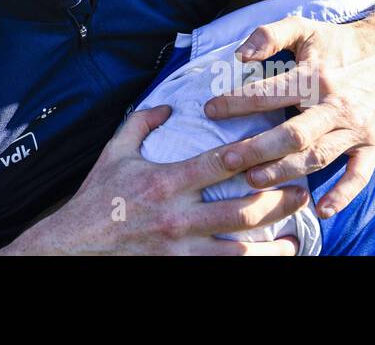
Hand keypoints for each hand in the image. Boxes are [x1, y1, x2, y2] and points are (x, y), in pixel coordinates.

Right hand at [2, 106, 305, 254]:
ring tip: (295, 235)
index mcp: (165, 181)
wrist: (73, 246)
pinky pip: (223, 270)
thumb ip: (140, 125)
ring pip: (241, 249)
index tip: (280, 150)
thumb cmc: (94, 198)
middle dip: (278, 201)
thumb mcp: (113, 153)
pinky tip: (267, 261)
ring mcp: (181, 248)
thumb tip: (166, 104)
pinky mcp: (179, 269)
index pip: (219, 164)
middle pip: (242, 209)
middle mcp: (178, 216)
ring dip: (274, 244)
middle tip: (302, 192)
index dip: (255, 155)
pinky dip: (250, 265)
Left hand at [203, 14, 374, 218]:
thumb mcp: (303, 27)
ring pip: (318, 156)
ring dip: (285, 172)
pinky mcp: (373, 144)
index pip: (268, 93)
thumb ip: (269, 35)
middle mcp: (335, 105)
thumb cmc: (340, 42)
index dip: (235, 102)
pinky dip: (342, 195)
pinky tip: (319, 210)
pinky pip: (359, 175)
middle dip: (256, 149)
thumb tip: (240, 55)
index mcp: (315, 77)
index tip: (209, 110)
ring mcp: (356, 128)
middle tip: (225, 161)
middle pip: (292, 134)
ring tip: (252, 182)